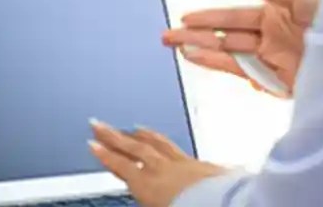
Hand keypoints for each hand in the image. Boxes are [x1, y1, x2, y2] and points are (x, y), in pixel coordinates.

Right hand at [89, 120, 226, 206]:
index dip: (105, 154)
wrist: (229, 206)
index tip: (92, 142)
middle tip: (99, 123)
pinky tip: (173, 144)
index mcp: (148, 184)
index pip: (121, 165)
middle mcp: (164, 169)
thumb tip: (142, 199)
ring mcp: (185, 164)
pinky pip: (182, 150)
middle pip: (134, 147)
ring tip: (133, 127)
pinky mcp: (205, 166)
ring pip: (159, 143)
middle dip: (114, 135)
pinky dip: (171, 145)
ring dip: (143, 135)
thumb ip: (147, 200)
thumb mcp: (156, 206)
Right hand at [163, 0, 321, 94]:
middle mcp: (273, 39)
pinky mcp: (285, 83)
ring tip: (180, 50)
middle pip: (226, 38)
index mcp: (277, 16)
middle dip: (196, 36)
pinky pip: (248, 76)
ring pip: (232, 57)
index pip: (234, 17)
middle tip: (168, 36)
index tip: (185, 18)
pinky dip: (225, 68)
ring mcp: (277, 62)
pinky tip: (206, 61)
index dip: (209, 17)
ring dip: (204, 53)